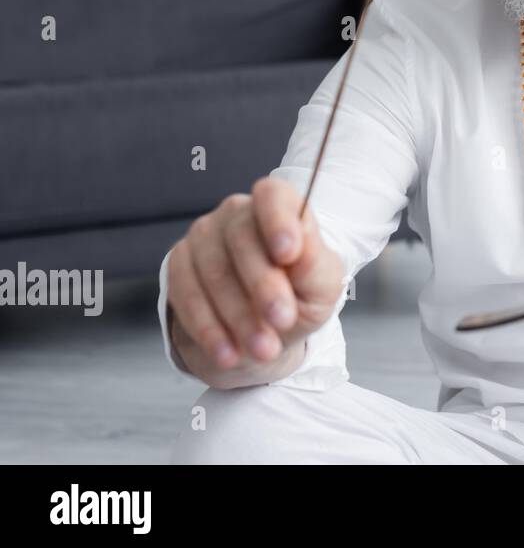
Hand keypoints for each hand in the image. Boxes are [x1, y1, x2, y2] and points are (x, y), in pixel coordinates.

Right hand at [166, 177, 344, 375]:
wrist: (265, 325)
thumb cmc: (300, 294)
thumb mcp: (321, 286)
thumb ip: (315, 267)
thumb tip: (298, 254)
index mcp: (278, 205)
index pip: (273, 195)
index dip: (278, 220)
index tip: (288, 253)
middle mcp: (237, 212)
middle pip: (243, 239)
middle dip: (264, 286)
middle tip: (282, 321)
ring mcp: (203, 235)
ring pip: (214, 272)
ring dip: (239, 316)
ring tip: (263, 349)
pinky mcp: (178, 264)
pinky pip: (187, 295)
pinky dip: (209, 328)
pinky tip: (228, 353)